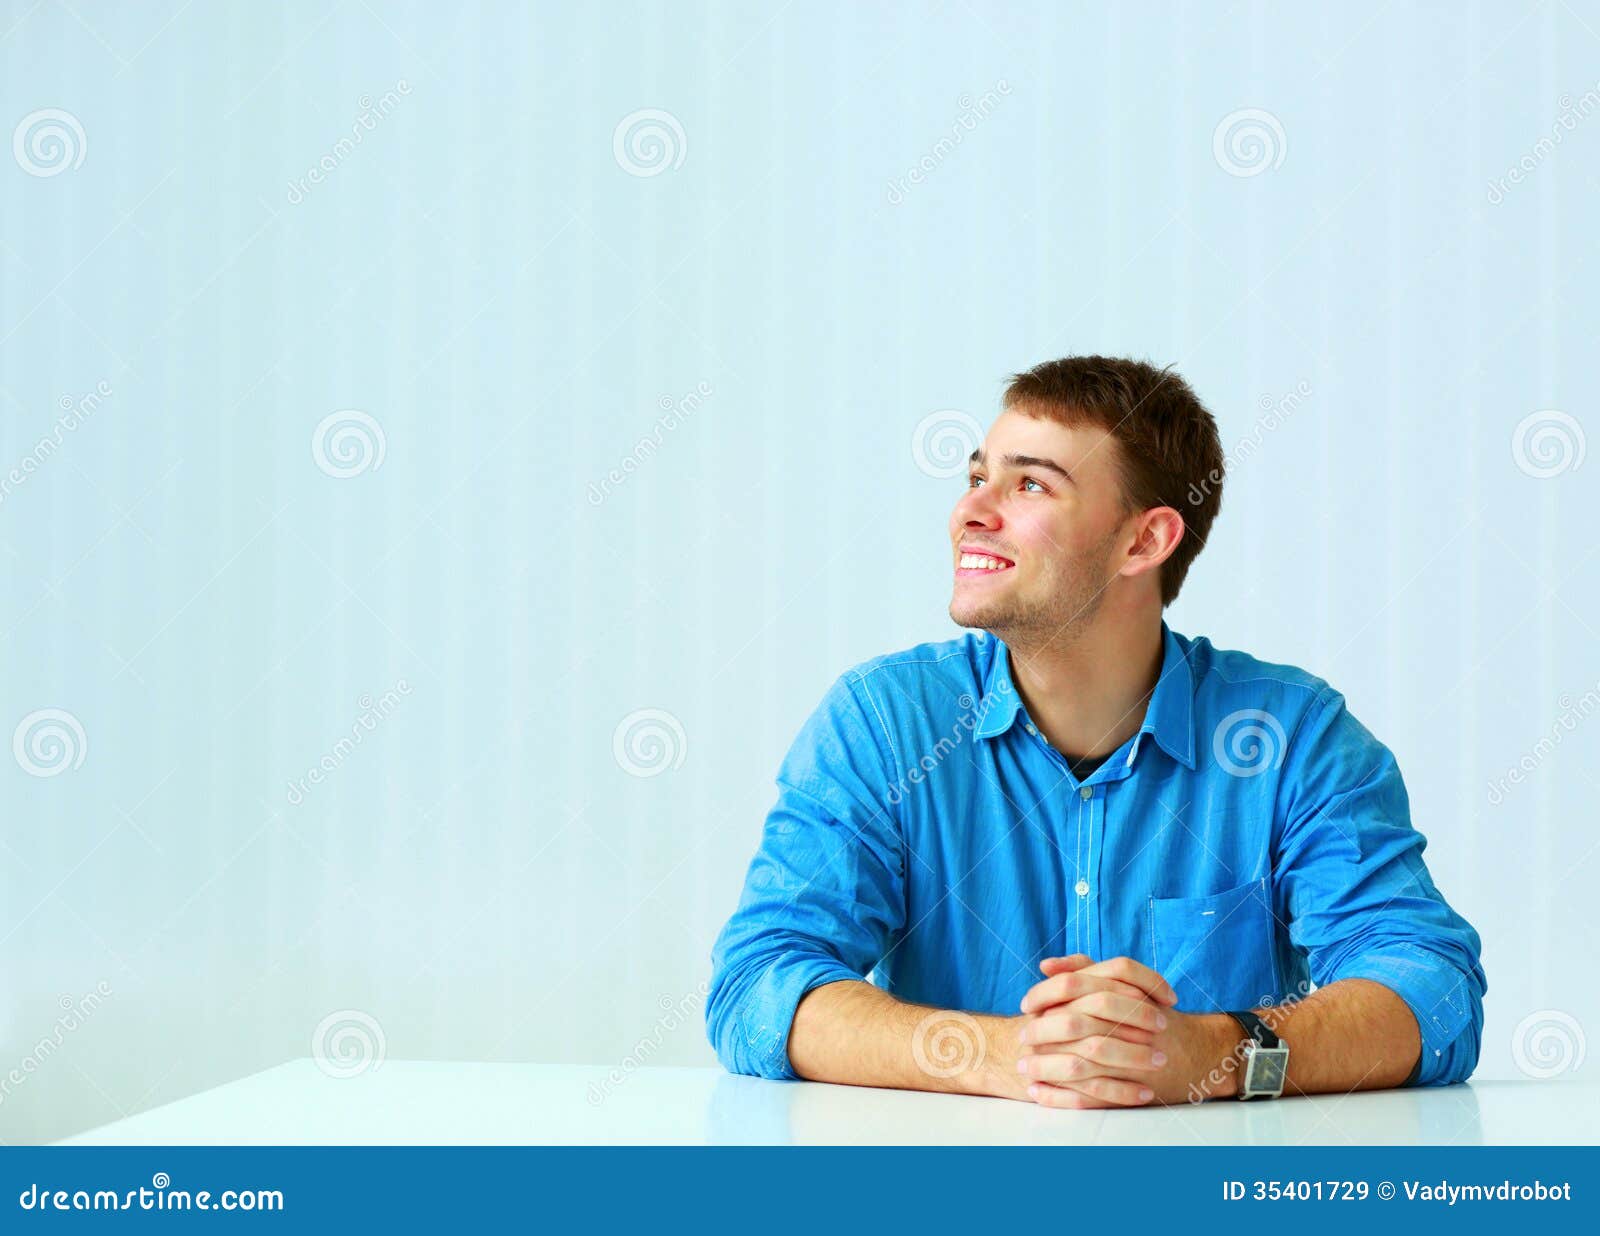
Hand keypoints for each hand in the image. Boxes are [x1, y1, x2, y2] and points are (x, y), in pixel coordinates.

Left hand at [1019, 955, 1223, 1108]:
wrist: (1200, 1053)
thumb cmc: (1153, 1015)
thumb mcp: (1124, 984)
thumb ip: (1086, 969)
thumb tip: (1046, 966)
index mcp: (1124, 992)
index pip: (1075, 985)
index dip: (1044, 994)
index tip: (1025, 1005)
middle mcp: (1130, 1023)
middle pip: (1074, 1023)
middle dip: (1041, 1032)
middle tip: (1022, 1037)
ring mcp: (1134, 1058)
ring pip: (1080, 1063)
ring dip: (1046, 1067)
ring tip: (1025, 1070)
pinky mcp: (1134, 1089)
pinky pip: (1090, 1097)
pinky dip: (1061, 1097)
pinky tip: (1040, 1094)